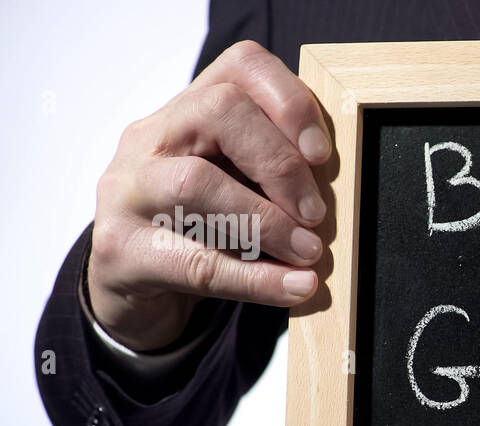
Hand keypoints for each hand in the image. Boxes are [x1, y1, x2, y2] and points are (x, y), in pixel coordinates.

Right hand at [87, 40, 330, 350]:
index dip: (289, 100)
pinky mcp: (121, 251)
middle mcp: (149, 139)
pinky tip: (295, 287)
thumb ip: (273, 173)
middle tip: (316, 215)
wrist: (126, 285)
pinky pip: (195, 262)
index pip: (239, 67)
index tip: (322, 154)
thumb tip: (340, 187)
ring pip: (195, 182)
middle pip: (217, 112)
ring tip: (308, 253)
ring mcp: (126, 192)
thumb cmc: (196, 228)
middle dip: (280, 164)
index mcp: (186, 112)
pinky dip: (256, 278)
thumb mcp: (235, 186)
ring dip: (267, 221)